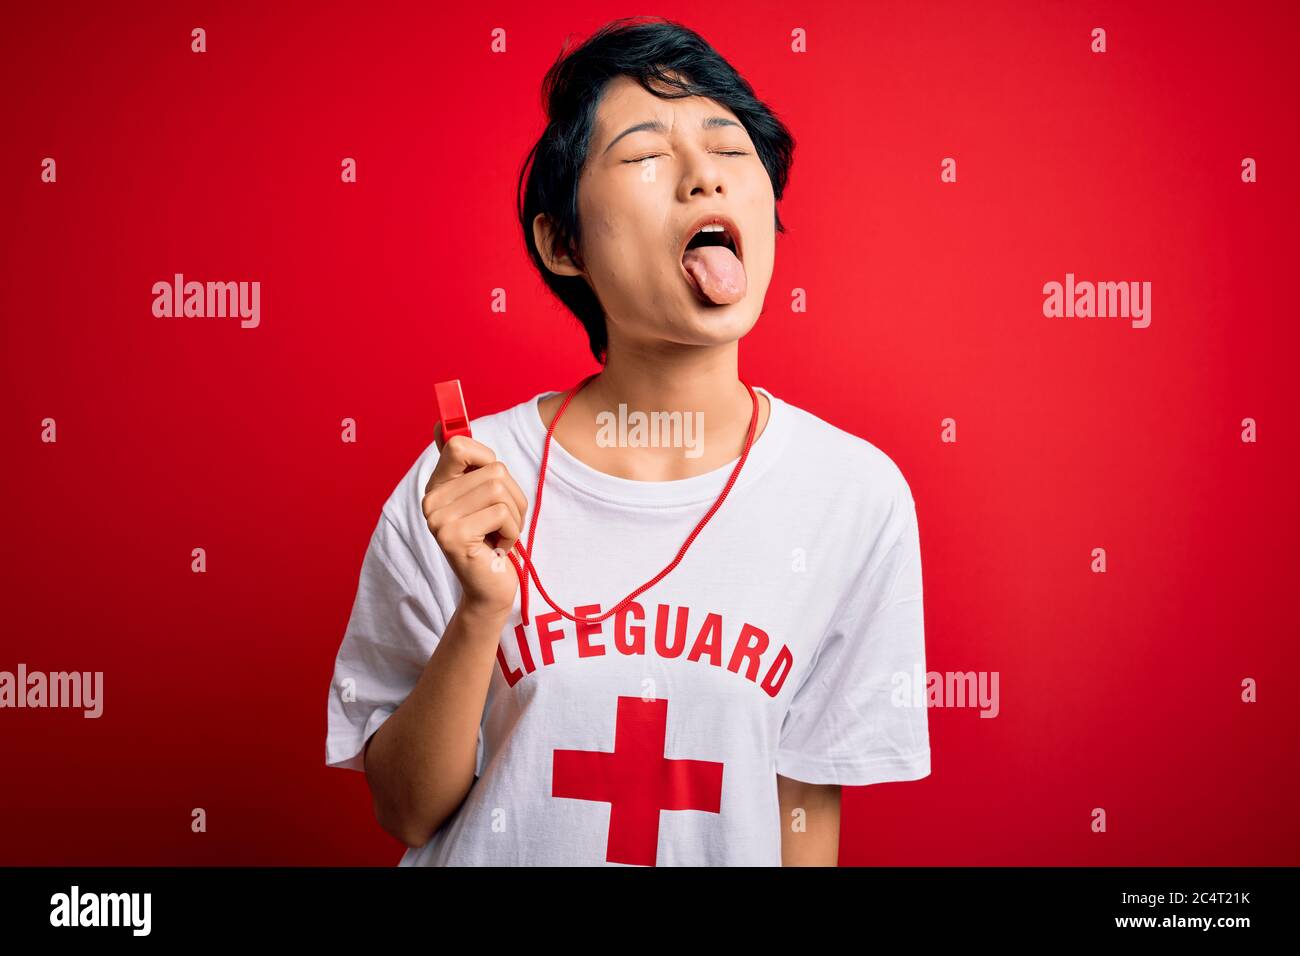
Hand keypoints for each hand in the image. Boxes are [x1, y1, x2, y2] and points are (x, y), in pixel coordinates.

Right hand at [424, 420, 529, 618]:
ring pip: (500, 490)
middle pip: (494, 470)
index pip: (460, 445)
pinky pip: (502, 514)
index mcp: (437, 486)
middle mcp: (431, 500)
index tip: (493, 484)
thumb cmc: (492, 539)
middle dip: (513, 497)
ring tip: (501, 534)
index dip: (488, 459)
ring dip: (515, 515)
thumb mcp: (482, 497)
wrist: (490, 588)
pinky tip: (498, 547)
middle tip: (502, 522)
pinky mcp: (452, 536)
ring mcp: (438, 518)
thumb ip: (466, 463)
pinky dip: (512, 532)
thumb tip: (441, 425)